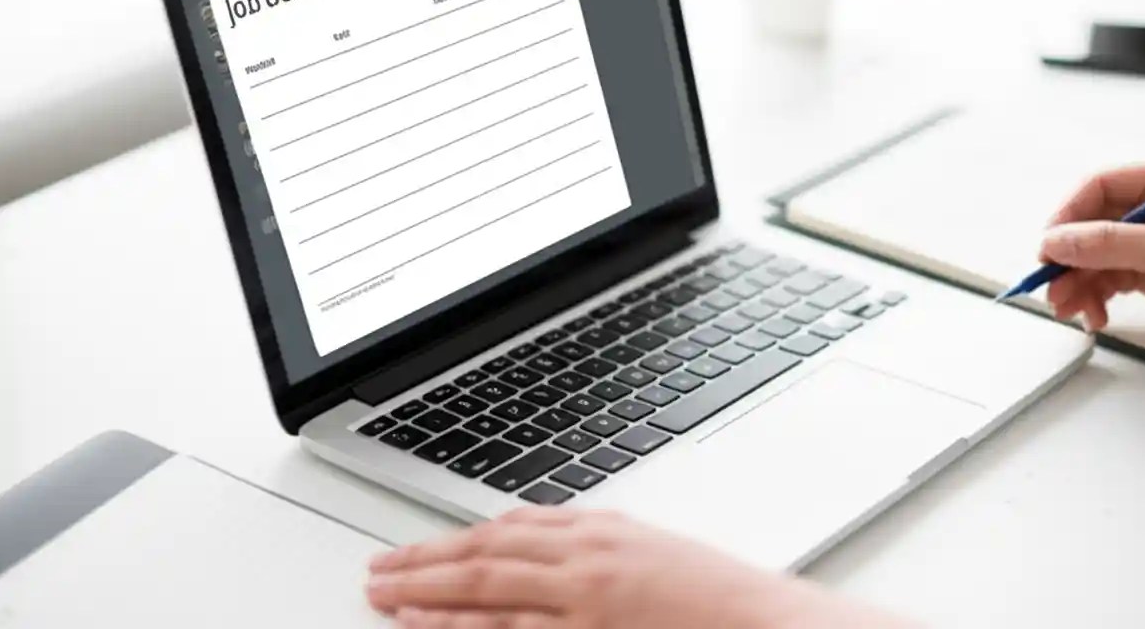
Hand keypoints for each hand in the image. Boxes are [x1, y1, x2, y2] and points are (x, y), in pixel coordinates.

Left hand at [366, 507, 914, 628]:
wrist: (766, 623)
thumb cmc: (717, 596)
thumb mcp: (652, 553)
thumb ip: (597, 547)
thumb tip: (544, 543)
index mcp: (601, 528)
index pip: (509, 525)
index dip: (457, 536)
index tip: (422, 546)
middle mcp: (586, 554)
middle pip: (485, 549)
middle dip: (425, 558)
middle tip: (378, 568)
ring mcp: (585, 595)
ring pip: (485, 583)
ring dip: (426, 588)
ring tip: (381, 592)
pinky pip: (509, 628)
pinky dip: (460, 625)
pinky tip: (422, 625)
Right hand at [1040, 161, 1144, 356]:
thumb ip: (1113, 245)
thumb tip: (1057, 241)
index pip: (1101, 186)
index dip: (1069, 214)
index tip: (1049, 246)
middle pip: (1090, 223)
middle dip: (1068, 256)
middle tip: (1051, 284)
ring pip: (1092, 255)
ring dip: (1075, 282)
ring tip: (1070, 308)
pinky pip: (1105, 279)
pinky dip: (1093, 297)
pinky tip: (1096, 315)